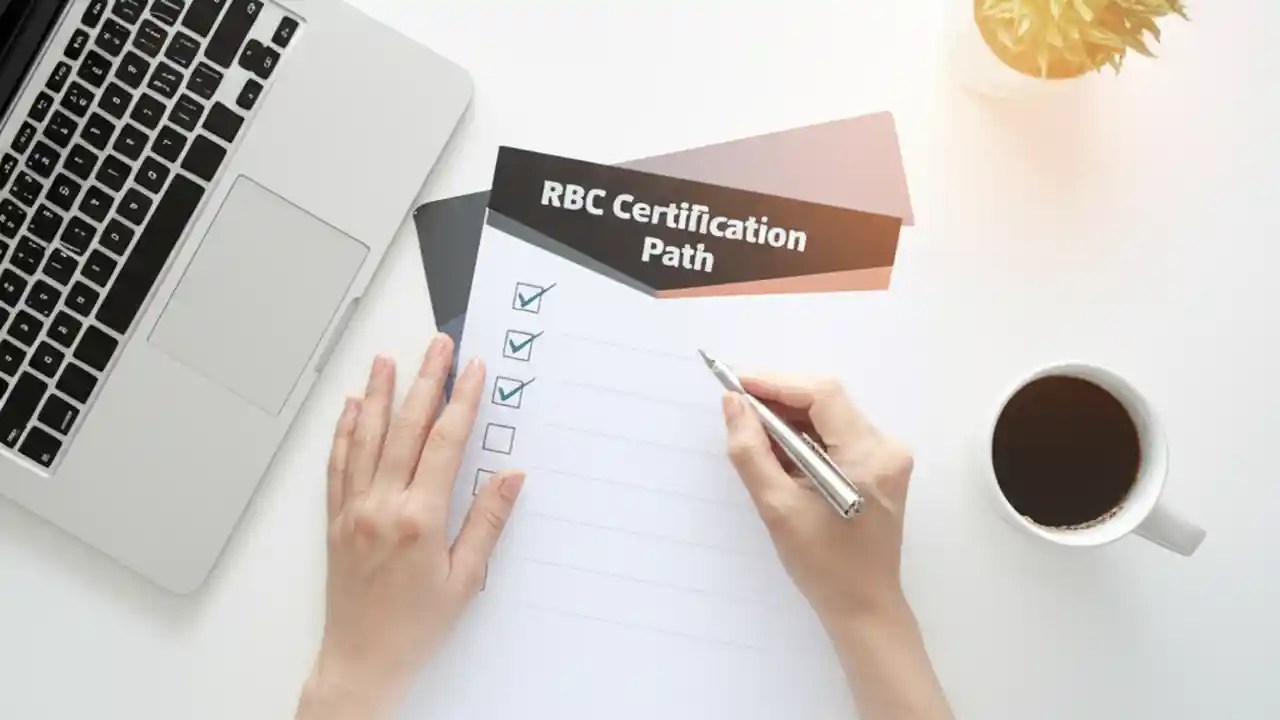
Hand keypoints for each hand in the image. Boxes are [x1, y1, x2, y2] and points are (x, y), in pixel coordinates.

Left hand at [297, 335, 524, 719]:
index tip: (472, 372)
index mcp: (419, 519)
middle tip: (437, 347)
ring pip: (366, 438)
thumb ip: (487, 522)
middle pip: (405, 428)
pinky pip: (338, 464)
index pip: (443, 443)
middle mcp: (381, 506)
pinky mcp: (336, 519)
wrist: (362, 661)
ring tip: (388, 360)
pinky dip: (345, 432)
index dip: (460, 401)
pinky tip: (352, 408)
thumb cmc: (414, 628)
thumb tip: (510, 478)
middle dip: (424, 381)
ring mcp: (354, 509)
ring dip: (379, 394)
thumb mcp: (465, 580)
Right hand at [721, 375, 912, 624]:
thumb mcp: (777, 508)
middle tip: (738, 409)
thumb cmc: (822, 565)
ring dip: (790, 420)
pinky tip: (779, 454)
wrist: (863, 606)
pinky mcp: (879, 467)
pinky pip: (836, 436)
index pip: (823, 395)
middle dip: (780, 401)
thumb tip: (733, 405)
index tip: (738, 385)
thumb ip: (751, 452)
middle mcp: (885, 447)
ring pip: (830, 417)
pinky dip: (805, 438)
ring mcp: (886, 457)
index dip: (777, 383)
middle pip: (827, 402)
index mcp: (867, 456)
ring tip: (753, 435)